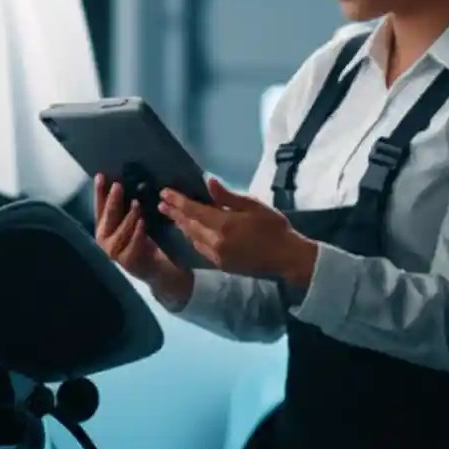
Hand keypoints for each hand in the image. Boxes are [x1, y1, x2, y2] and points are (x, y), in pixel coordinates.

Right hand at [93, 174, 191, 304]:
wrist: (159, 268)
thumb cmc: (145, 240)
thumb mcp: (134, 220)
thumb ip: (127, 205)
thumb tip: (128, 180)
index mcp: (103, 228)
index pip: (99, 207)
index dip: (99, 192)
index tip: (101, 176)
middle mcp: (104, 240)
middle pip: (107, 217)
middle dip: (112, 200)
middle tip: (119, 185)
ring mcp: (113, 253)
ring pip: (119, 232)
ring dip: (128, 217)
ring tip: (137, 203)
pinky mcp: (127, 262)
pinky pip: (132, 244)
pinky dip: (137, 232)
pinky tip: (143, 222)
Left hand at [160, 177, 318, 285]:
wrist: (287, 258)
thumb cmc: (274, 228)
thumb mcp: (254, 205)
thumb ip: (228, 197)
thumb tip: (209, 183)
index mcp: (224, 225)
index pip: (194, 210)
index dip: (177, 201)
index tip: (164, 192)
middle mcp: (216, 242)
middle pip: (189, 225)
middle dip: (174, 213)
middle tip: (161, 203)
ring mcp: (217, 256)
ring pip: (192, 238)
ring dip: (182, 225)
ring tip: (172, 215)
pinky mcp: (221, 265)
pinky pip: (200, 248)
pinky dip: (193, 237)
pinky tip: (190, 231)